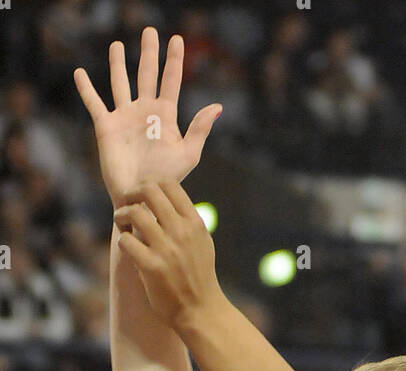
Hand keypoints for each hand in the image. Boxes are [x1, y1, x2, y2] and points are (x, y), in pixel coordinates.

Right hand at [75, 27, 220, 207]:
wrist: (142, 197)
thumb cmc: (167, 180)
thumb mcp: (188, 154)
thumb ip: (200, 128)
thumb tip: (217, 105)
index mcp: (165, 116)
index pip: (171, 81)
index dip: (174, 60)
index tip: (178, 40)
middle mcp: (145, 112)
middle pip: (146, 74)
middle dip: (149, 53)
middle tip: (150, 31)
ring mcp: (125, 117)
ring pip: (120, 83)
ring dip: (117, 64)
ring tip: (116, 45)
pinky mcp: (106, 126)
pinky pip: (94, 103)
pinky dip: (86, 88)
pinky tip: (80, 73)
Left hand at [113, 180, 218, 329]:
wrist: (202, 311)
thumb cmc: (199, 277)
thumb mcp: (202, 243)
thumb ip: (187, 220)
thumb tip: (166, 200)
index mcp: (195, 223)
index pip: (169, 185)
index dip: (150, 184)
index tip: (143, 196)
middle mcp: (182, 232)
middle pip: (149, 191)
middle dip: (132, 194)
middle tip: (127, 204)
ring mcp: (167, 250)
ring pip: (134, 213)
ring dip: (122, 215)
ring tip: (122, 224)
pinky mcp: (152, 267)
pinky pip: (126, 240)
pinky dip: (123, 240)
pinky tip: (128, 247)